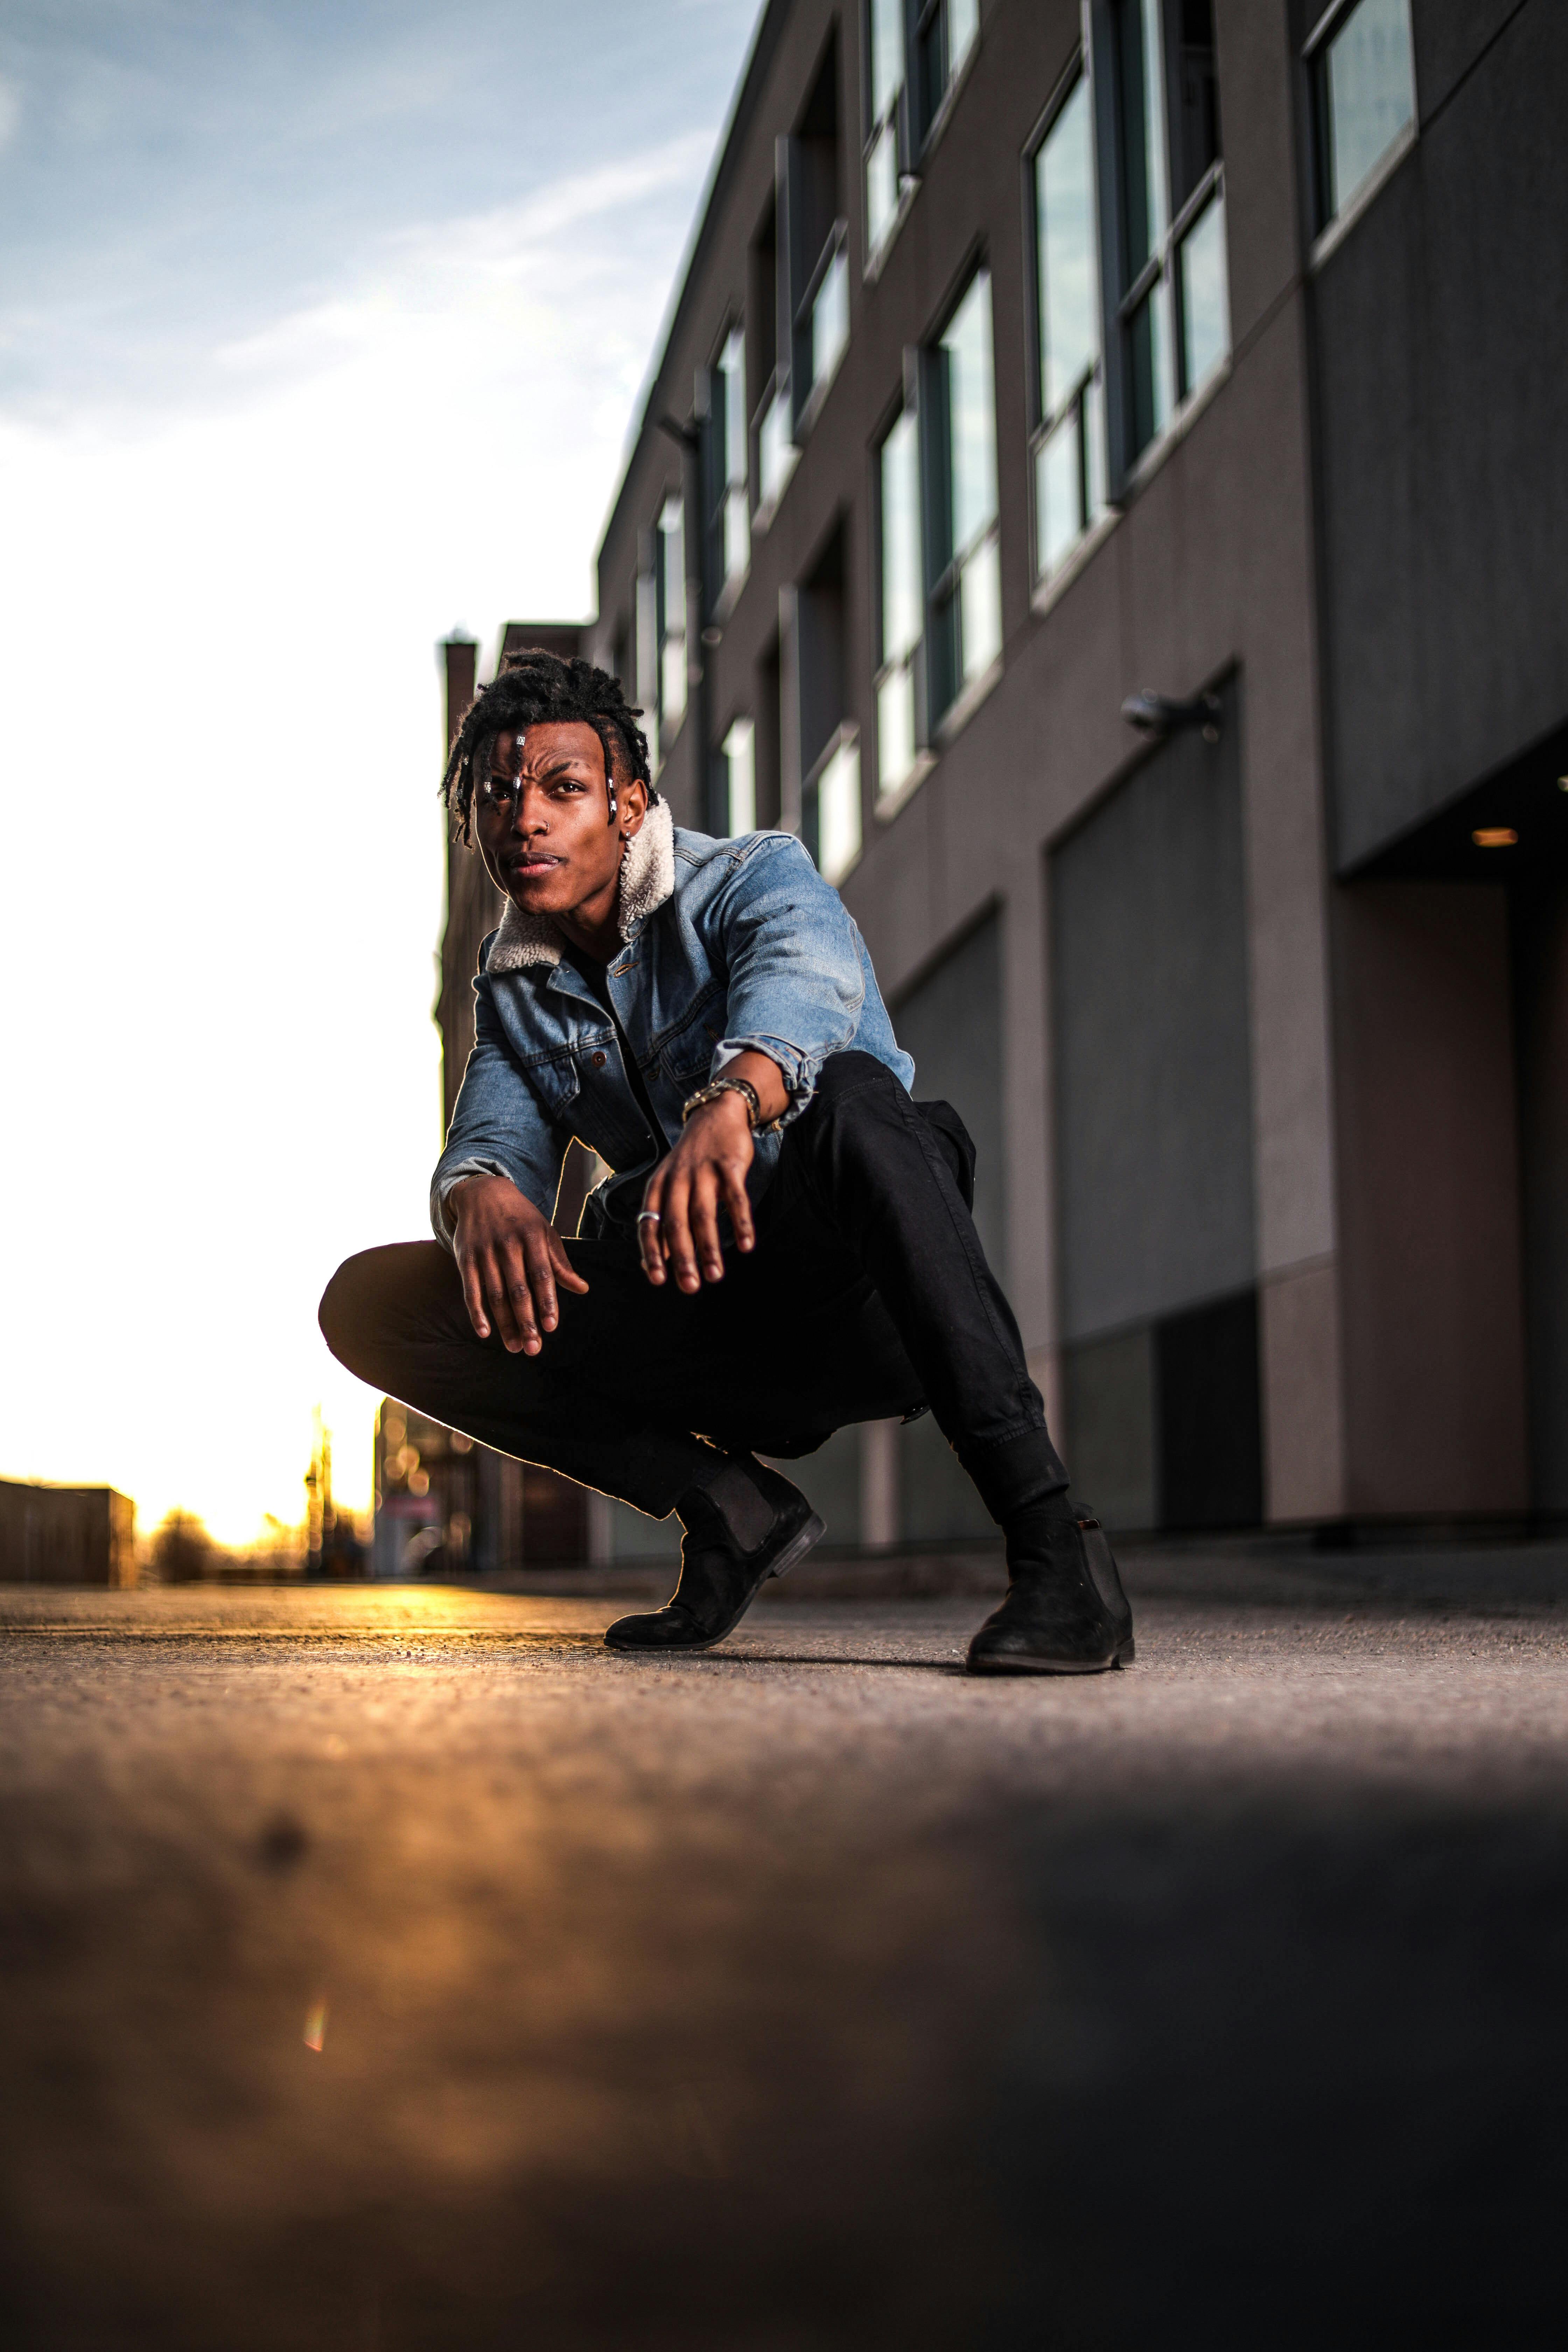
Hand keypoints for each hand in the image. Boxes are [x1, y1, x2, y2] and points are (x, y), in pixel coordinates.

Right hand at [448, 1174, 588, 1352]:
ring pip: (495, 1294)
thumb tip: (582, 1289)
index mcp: (532, 1238)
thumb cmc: (521, 1219)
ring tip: (515, 1347)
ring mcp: (484, 1252)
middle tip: (533, 1348)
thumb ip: (560, 1263)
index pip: (542, 1275)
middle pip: (518, 1290)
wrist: (483, 1193)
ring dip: (505, 1324)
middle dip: (526, 1321)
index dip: (547, 1302)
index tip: (551, 1327)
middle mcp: (508, 1245)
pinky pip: (470, 1290)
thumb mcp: (545, 1233)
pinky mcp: (465, 1258)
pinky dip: (476, 1312)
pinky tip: (485, 1332)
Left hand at [639, 1092, 755, 1291]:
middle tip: (689, 1287)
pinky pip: (736, 1198)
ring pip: (704, 1214)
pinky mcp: (729, 1165)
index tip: (658, 1279)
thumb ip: (663, 1222)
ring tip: (715, 1275)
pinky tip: (745, 1245)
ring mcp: (703, 1171)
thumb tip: (654, 1263)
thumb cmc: (691, 1162)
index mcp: (659, 1187)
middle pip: (676, 1223)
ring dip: (709, 1247)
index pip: (650, 1223)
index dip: (652, 1252)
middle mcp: (677, 1179)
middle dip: (682, 1258)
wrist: (716, 1116)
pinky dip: (741, 1223)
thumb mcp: (670, 1186)